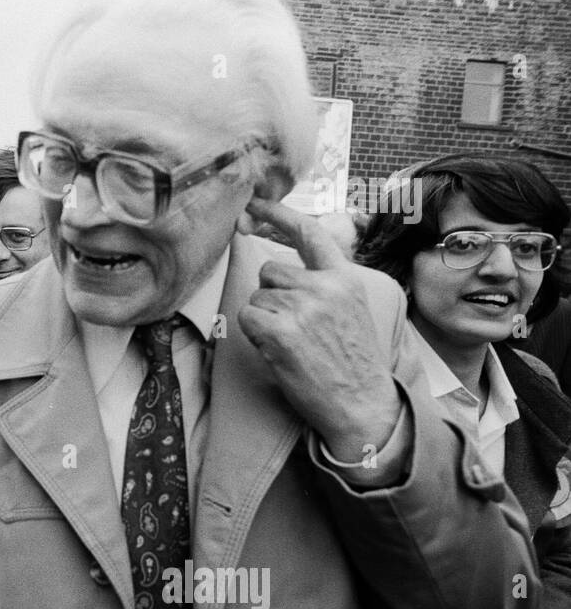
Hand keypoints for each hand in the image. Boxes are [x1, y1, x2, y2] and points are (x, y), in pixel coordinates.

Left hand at [237, 196, 401, 461]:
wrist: (363, 406)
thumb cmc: (352, 364)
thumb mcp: (351, 311)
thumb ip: (325, 285)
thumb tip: (283, 269)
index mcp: (345, 279)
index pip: (310, 234)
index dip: (279, 214)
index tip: (255, 203)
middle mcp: (325, 286)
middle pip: (270, 272)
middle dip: (272, 297)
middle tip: (295, 330)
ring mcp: (303, 307)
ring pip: (257, 297)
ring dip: (265, 320)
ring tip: (293, 344)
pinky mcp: (281, 330)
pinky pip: (247, 318)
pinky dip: (254, 335)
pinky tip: (279, 351)